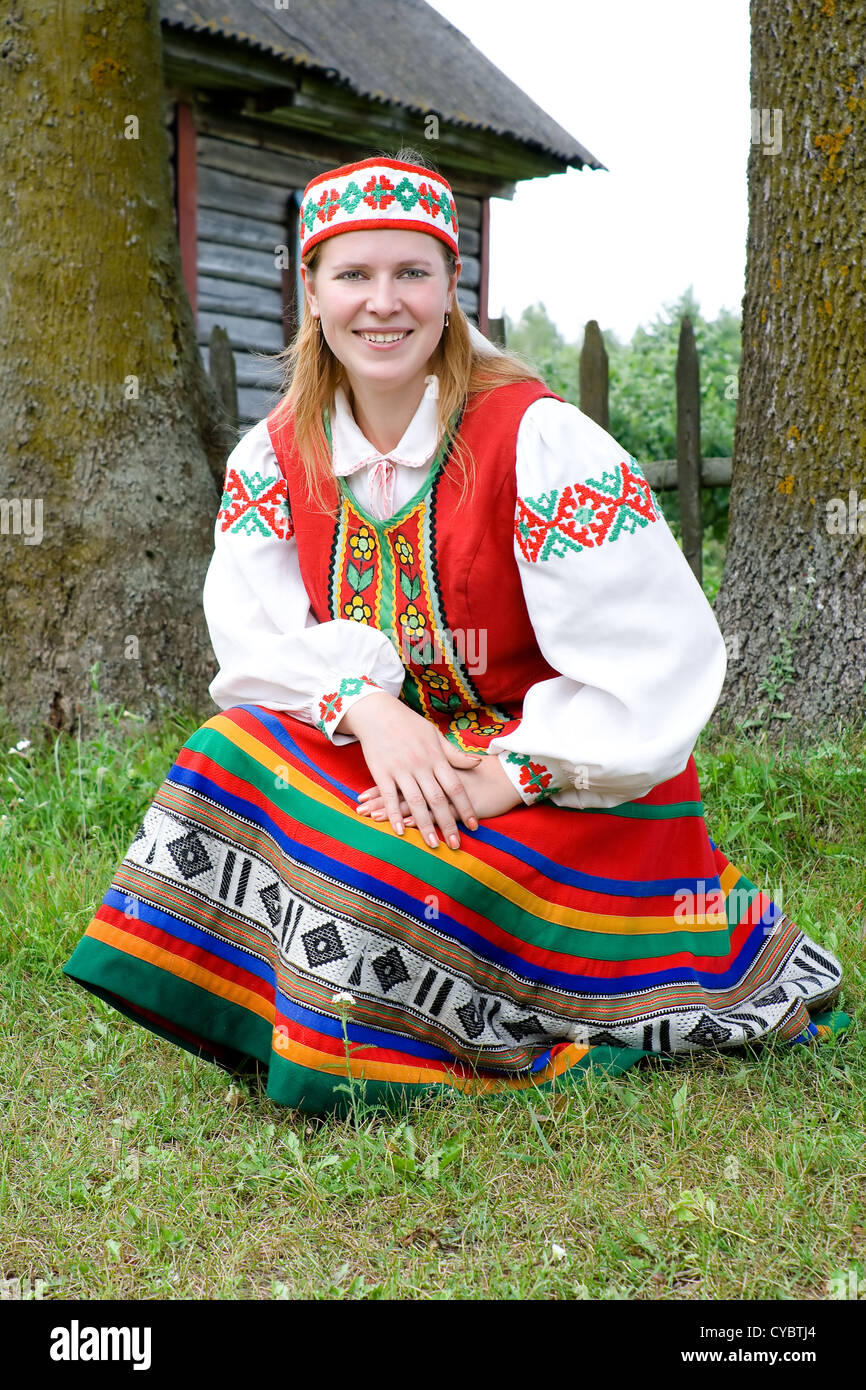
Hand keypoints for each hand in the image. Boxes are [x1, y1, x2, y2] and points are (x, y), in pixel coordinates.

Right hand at [340, 691, 483, 849]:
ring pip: (416, 802)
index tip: (474, 826)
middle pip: (438, 799)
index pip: (455, 787)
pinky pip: (389, 797)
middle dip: (448, 824)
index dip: (466, 807)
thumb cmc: (409, 724)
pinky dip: (394, 814)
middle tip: (456, 845)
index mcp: (436, 757)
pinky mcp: (381, 772)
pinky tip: (401, 831)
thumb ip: (454, 754)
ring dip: (425, 825)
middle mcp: (420, 765)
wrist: (377, 712)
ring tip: (433, 845)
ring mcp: (400, 769)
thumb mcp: (434, 735)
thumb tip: (477, 763)